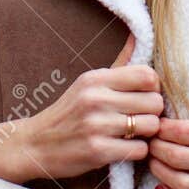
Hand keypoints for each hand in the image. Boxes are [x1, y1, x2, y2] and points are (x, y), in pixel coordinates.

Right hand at [0, 31, 163, 185]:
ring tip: (132, 134)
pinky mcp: (97, 151)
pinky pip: (139, 150)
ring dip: (146, 134)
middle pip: (154, 102)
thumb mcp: (87, 84)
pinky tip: (123, 148)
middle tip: (139, 119)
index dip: (153, 88)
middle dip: (152, 113)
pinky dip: (136, 151)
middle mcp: (96, 98)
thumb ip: (118, 66)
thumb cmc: (67, 113)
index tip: (144, 97)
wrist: (34, 144)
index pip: (147, 75)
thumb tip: (138, 37)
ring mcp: (97, 125)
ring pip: (150, 126)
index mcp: (96, 79)